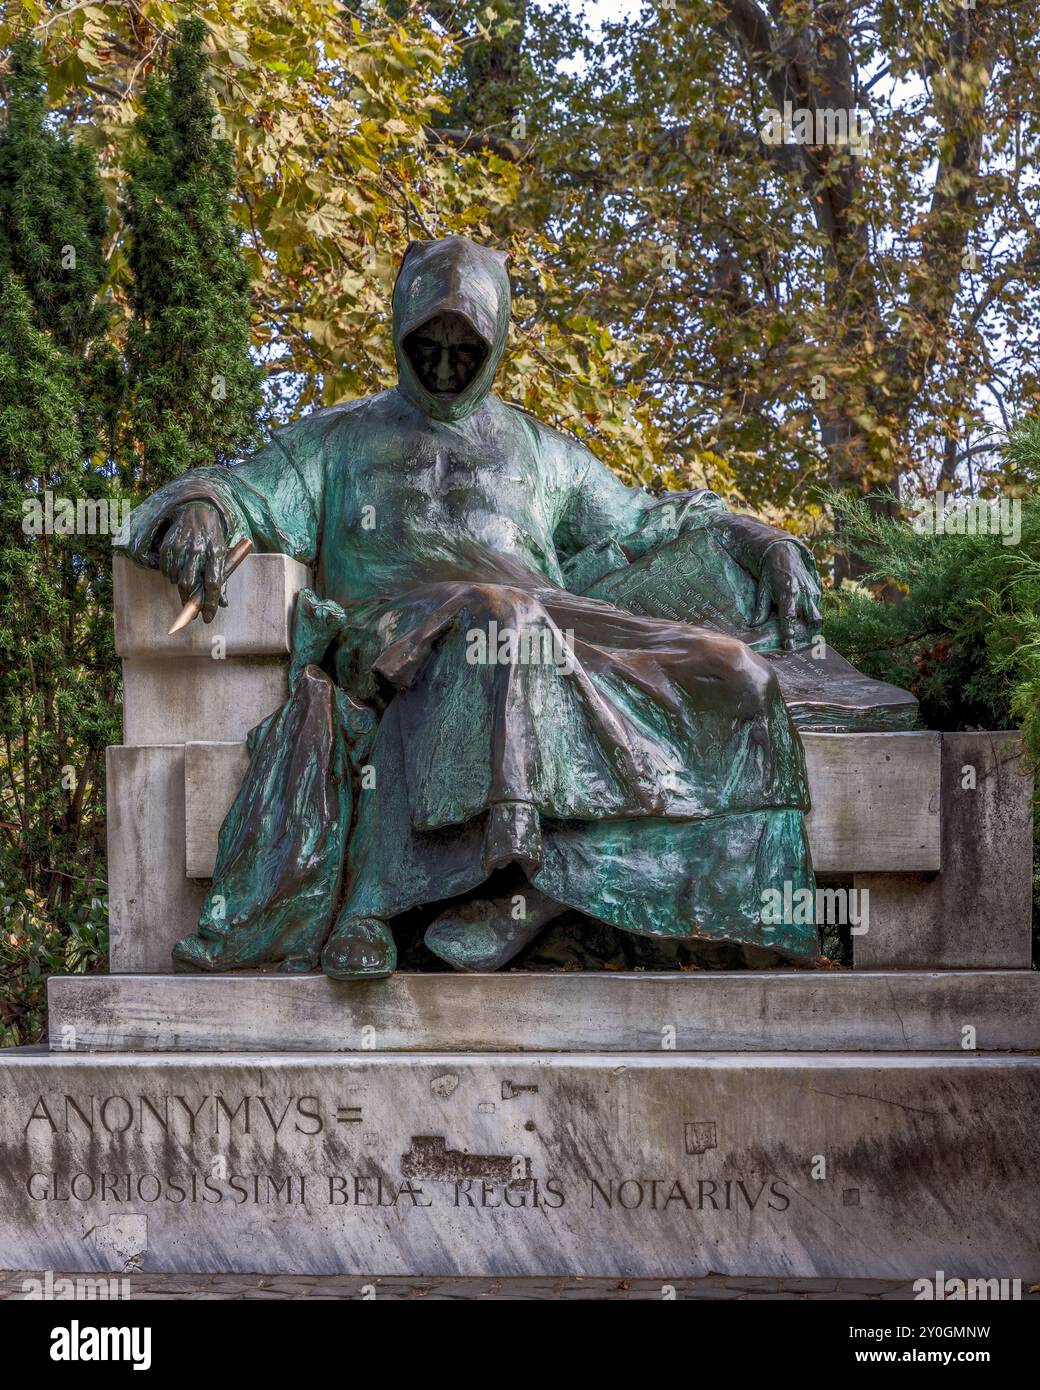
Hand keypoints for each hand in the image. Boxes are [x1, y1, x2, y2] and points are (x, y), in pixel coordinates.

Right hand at [158, 502, 227, 622]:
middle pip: (189, 584)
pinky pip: (165, 569)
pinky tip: (177, 570)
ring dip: (180, 587)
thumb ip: (222, 579)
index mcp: (216, 552)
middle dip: (189, 601)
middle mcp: (199, 549)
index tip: (208, 618)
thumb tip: (222, 604)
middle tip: (191, 612)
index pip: (213, 583)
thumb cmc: (213, 537)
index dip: (210, 603)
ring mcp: (181, 545)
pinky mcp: (168, 544)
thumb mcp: (222, 555)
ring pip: (175, 578)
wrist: (197, 509)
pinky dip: (170, 575)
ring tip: (186, 583)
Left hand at [752, 542, 821, 650]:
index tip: (788, 646)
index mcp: (787, 594)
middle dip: (809, 634)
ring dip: (813, 627)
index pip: (789, 619)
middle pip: (812, 620)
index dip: (789, 634)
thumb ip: (761, 610)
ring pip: (818, 615)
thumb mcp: (763, 591)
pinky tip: (806, 621)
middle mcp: (802, 594)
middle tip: (802, 643)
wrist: (783, 553)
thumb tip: (754, 626)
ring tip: (807, 636)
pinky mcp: (816, 589)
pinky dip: (813, 616)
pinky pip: (817, 607)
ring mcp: (811, 591)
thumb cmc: (771, 574)